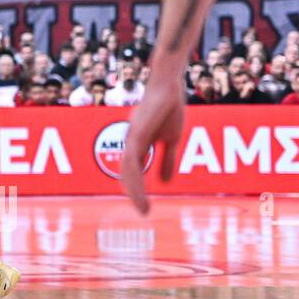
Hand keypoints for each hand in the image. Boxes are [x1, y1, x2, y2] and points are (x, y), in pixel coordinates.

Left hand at [120, 78, 183, 213]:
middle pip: (127, 173)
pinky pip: (133, 161)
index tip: (144, 205)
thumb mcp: (171, 140)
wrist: (169, 86)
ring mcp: (131, 137)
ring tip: (143, 208)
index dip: (137, 187)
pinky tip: (141, 190)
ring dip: (134, 191)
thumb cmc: (169, 108)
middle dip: (133, 193)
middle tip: (143, 212)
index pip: (133, 170)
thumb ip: (166, 160)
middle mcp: (130, 141)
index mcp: (137, 143)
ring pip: (128, 170)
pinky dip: (136, 178)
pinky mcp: (137, 134)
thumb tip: (165, 183)